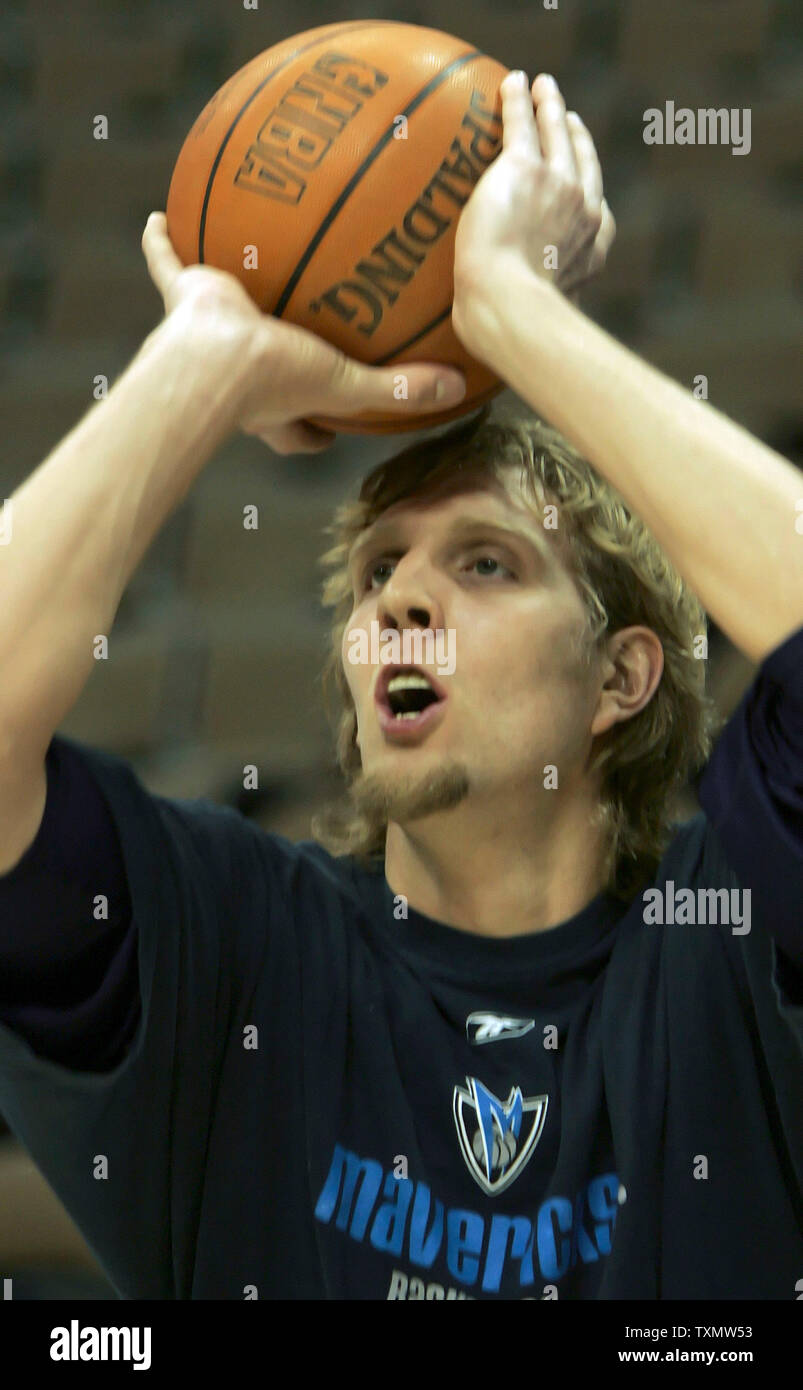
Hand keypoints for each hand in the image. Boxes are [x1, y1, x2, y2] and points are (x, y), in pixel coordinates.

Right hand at [142, 212, 465, 453]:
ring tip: (239, 259)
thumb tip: (456, 391)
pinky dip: (162, 243)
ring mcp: (208, 331)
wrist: (214, 358)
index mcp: (276, 402)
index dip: (314, 432)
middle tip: (294, 337)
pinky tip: (160, 217)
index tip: (329, 429)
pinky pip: (168, 264)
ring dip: (224, 290)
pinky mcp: (183, 295)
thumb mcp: (346, 385)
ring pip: (220, 311)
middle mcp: (241, 368)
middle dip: (273, 356)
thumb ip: (397, 388)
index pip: (298, 430)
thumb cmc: (275, 380)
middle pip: (260, 365)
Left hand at [452, 72, 615, 343]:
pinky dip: (520, 100)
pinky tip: (514, 82)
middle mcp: (584, 211)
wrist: (508, 308)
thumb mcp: (536, 323)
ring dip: (551, 106)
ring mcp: (559, 186)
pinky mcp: (525, 169)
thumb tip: (515, 343)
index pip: (595, 207)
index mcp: (591, 250)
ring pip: (557, 134)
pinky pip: (523, 124)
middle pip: (582, 161)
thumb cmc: (514, 328)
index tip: (579, 168)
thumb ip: (534, 318)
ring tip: (542, 86)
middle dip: (575, 135)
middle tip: (564, 114)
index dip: (587, 181)